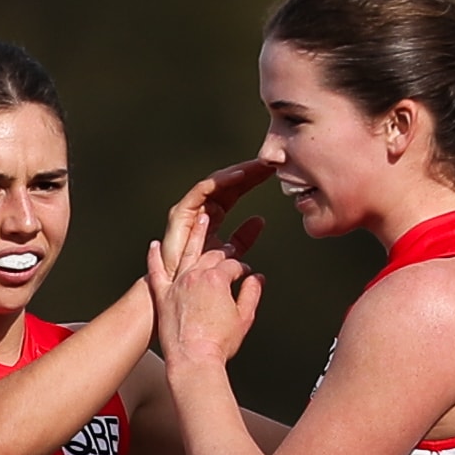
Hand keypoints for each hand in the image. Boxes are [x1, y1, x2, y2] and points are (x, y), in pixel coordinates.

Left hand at [147, 233, 262, 373]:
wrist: (193, 361)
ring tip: (200, 220)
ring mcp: (176, 285)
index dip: (242, 269)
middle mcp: (194, 276)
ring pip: (185, 253)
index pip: (233, 265)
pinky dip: (154, 256)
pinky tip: (155, 245)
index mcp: (216, 279)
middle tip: (230, 249)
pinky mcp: (161, 296)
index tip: (245, 274)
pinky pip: (155, 271)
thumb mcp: (244, 318)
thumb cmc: (217, 344)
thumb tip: (257, 280)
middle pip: (211, 255)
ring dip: (194, 235)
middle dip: (223, 252)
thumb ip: (252, 294)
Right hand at [159, 160, 271, 276]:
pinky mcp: (181, 213)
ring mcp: (190, 209)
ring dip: (237, 173)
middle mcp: (200, 208)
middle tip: (270, 162)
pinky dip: (220, 182)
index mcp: (212, 215)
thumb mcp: (229, 254)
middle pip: (227, 183)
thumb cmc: (200, 276)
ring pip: (216, 183)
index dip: (253, 180)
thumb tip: (260, 220)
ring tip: (257, 167)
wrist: (180, 291)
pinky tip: (239, 176)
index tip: (273, 172)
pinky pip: (203, 191)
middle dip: (248, 172)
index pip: (235, 191)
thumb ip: (242, 238)